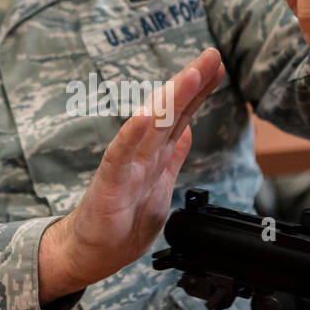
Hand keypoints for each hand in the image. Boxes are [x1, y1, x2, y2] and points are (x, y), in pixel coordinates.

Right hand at [39, 47, 224, 300]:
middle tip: (211, 55)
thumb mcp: (160, 186)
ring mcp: (127, 165)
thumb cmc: (121, 221)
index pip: (183, 116)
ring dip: (171, 99)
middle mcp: (144, 153)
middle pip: (171, 112)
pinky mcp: (110, 182)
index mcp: (158, 155)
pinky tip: (143, 115)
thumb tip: (190, 130)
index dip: (201, 91)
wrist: (92, 253)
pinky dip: (132, 134)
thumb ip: (173, 156)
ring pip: (152, 126)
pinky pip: (121, 155)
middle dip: (191, 83)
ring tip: (190, 75)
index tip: (218, 65)